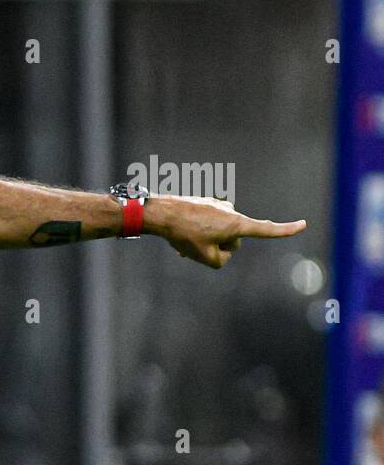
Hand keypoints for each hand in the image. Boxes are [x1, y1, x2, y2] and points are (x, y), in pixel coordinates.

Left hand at [146, 194, 306, 268]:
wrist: (161, 213)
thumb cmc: (184, 236)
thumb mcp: (206, 258)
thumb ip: (222, 260)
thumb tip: (222, 248)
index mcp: (237, 224)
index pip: (266, 230)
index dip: (285, 230)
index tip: (304, 224)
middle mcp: (232, 212)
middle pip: (232, 240)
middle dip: (216, 247)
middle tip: (194, 247)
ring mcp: (219, 206)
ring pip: (217, 234)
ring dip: (204, 241)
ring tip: (184, 242)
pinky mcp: (207, 204)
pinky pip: (207, 226)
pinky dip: (197, 234)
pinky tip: (181, 238)